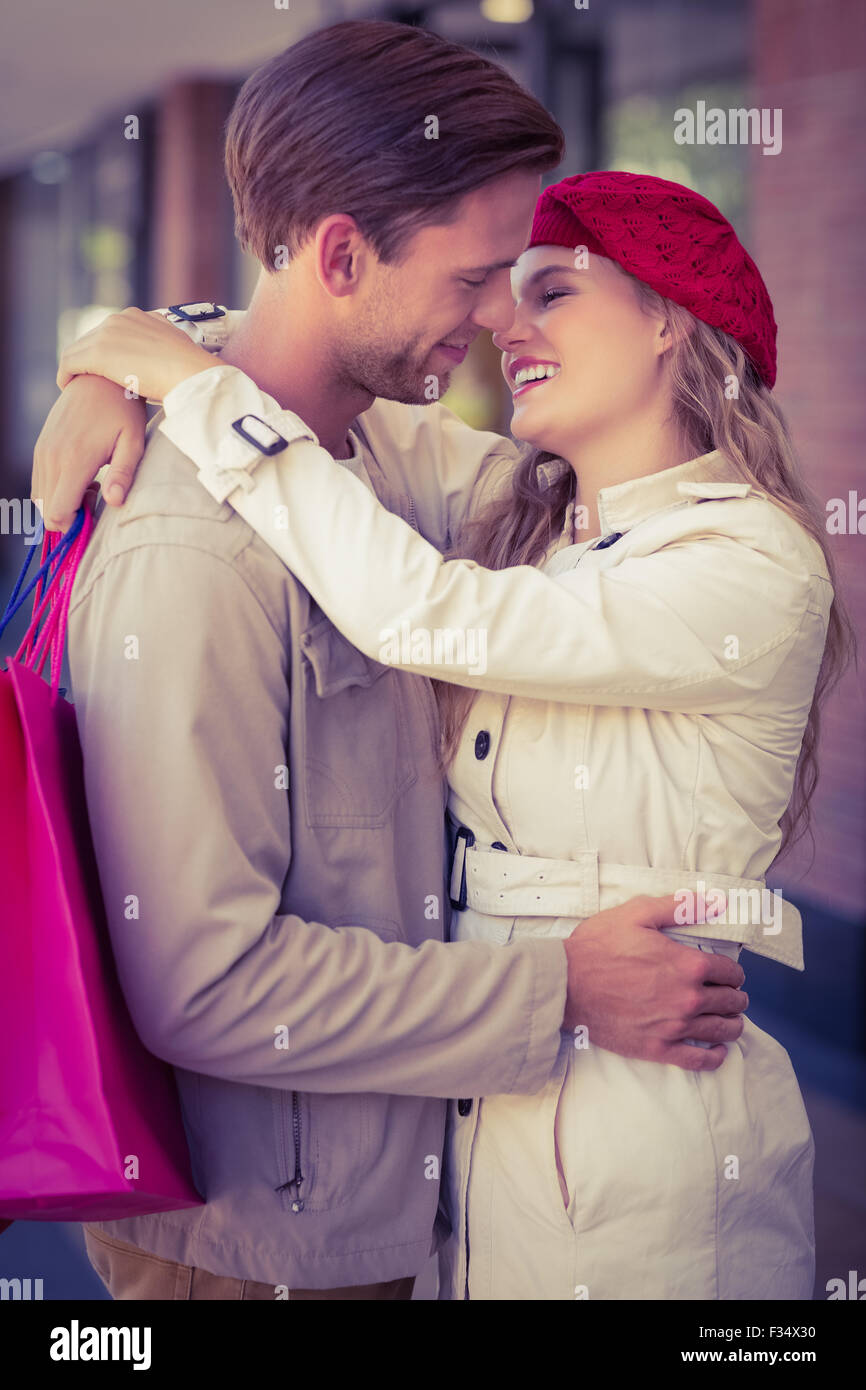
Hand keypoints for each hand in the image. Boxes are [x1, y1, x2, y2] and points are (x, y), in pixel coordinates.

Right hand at [32, 376, 146, 531]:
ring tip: (92, 483)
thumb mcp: (133, 443)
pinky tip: (82, 474)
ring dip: (64, 501)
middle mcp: (51, 457)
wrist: (99, 378)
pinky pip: (39, 482)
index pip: (57, 513)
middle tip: (98, 496)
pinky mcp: (40, 446)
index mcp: (74, 460)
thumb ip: (123, 474)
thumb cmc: (123, 412)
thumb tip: (114, 502)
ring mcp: (42, 451)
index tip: (97, 510)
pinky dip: (57, 488)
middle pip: (46, 511)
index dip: (75, 525)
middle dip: (70, 515)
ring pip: (40, 498)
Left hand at [56, 306, 213, 401]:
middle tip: (86, 380)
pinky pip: (69, 362)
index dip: (103, 352)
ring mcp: (108, 333)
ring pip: (77, 349)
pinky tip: (68, 388)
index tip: (104, 371)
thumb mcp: (175, 349)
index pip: (109, 332)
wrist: (192, 375)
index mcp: (138, 316)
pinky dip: (65, 375)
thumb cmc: (190, 370)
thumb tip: (160, 355)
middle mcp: (120, 319)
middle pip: (90, 339)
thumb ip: (161, 346)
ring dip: (74, 368)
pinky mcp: (98, 352)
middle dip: (85, 359)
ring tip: (75, 385)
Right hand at [562, 893, 747, 1071]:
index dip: (734, 972)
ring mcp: (674, 1026)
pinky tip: (718, 1051)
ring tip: (732, 1022)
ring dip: (732, 1025)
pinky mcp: (657, 1049)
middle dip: (736, 998)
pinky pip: (699, 1060)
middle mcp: (687, 999)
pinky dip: (714, 1057)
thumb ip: (680, 907)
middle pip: (730, 1002)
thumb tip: (716, 902)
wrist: (565, 984)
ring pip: (720, 1031)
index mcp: (687, 965)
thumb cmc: (598, 946)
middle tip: (733, 997)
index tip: (731, 974)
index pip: (730, 972)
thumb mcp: (637, 913)